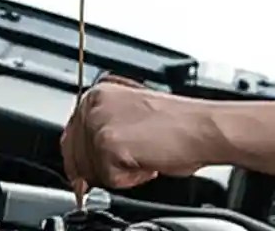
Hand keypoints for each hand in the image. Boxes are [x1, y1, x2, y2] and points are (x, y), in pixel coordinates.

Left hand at [61, 76, 217, 195]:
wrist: (203, 128)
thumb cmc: (179, 124)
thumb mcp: (131, 120)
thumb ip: (101, 134)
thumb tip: (80, 169)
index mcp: (98, 94)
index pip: (70, 138)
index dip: (83, 161)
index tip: (93, 170)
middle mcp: (94, 104)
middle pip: (78, 158)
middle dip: (104, 167)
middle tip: (134, 158)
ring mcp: (99, 123)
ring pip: (92, 171)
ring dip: (120, 172)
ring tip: (145, 154)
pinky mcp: (108, 143)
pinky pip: (109, 180)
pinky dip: (131, 179)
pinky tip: (148, 160)